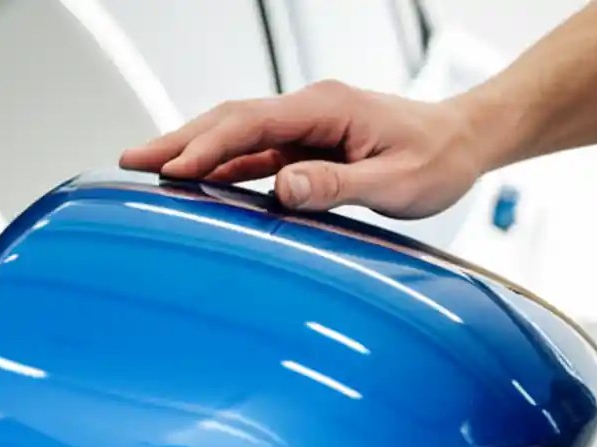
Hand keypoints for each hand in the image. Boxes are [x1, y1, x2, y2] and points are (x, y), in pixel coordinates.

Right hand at [118, 80, 486, 217]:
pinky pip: (254, 155)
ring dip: (193, 152)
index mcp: (326, 108)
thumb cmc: (438, 159)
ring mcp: (306, 128)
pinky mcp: (307, 147)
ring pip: (236, 135)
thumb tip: (282, 189)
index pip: (252, 123)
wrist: (466, 141)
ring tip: (147, 170)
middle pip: (230, 120)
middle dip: (179, 140)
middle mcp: (310, 111)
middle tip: (130, 161)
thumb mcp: (394, 181)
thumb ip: (336, 185)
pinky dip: (221, 167)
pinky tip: (196, 183)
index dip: (208, 145)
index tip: (172, 169)